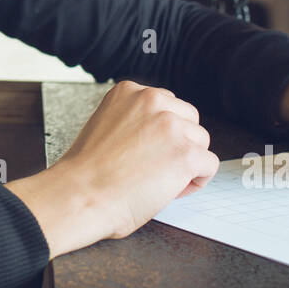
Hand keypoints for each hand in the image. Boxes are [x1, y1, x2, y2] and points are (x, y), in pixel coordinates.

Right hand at [58, 81, 220, 239]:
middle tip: (157, 166)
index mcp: (129, 91)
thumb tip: (155, 132)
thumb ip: (132, 118)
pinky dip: (196, 181)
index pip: (167, 104)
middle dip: (179, 142)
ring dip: (187, 162)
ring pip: (201, 142)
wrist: (79, 195)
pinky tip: (173, 189)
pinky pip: (209, 165)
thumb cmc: (86, 172)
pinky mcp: (185, 154)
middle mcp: (152, 101)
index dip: (162, 132)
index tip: (151, 149)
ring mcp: (171, 126)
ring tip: (160, 180)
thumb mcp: (105, 124)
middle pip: (189, 119)